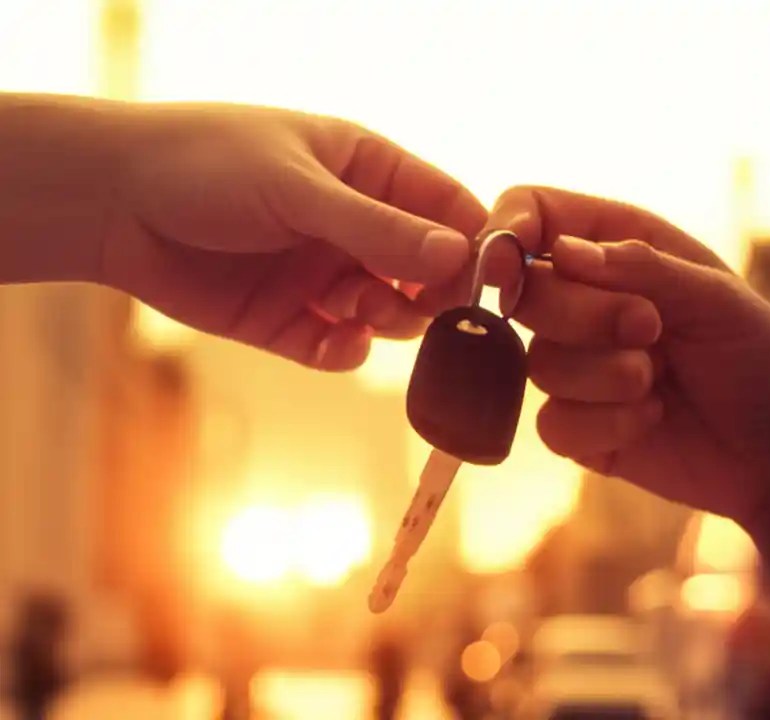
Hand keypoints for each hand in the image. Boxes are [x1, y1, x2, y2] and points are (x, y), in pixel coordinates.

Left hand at [101, 101, 485, 368]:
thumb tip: (460, 256)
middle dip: (433, 294)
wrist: (109, 203)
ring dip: (389, 319)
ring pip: (389, 312)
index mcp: (368, 171)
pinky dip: (346, 351)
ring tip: (363, 311)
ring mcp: (323, 274)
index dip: (473, 245)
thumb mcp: (299, 189)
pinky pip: (339, 347)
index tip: (489, 282)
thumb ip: (379, 228)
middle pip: (427, 271)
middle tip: (425, 308)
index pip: (446, 208)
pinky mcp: (289, 320)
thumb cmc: (205, 165)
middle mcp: (355, 225)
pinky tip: (338, 341)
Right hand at [485, 187, 769, 523]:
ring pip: (538, 363)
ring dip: (606, 375)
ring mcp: (577, 366)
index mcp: (619, 247)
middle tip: (650, 328)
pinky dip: (606, 423)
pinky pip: (551, 423)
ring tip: (660, 381)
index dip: (508, 231)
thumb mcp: (718, 299)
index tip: (510, 265)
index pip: (535, 211)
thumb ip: (642, 266)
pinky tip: (652, 419)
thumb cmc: (762, 361)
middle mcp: (587, 300)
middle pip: (524, 290)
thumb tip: (561, 251)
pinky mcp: (578, 428)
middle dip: (585, 314)